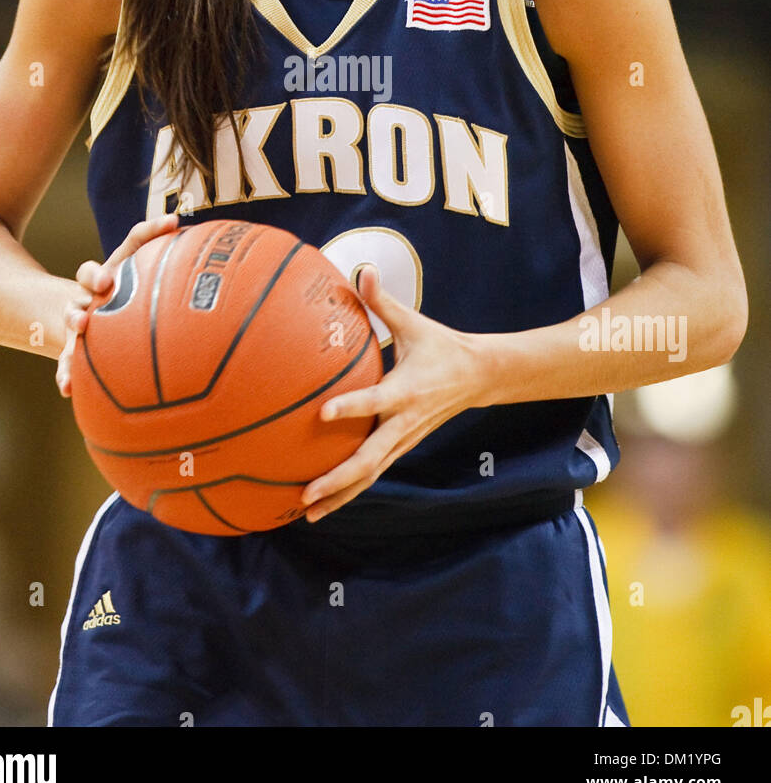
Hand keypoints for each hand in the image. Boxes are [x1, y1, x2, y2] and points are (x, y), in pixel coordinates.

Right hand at [56, 212, 179, 396]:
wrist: (91, 328)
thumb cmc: (127, 299)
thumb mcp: (140, 278)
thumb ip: (157, 251)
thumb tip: (176, 217)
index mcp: (108, 276)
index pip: (115, 254)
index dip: (123, 251)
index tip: (121, 266)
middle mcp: (91, 293)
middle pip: (86, 278)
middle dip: (93, 278)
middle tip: (105, 283)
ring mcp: (79, 319)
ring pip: (73, 314)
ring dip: (75, 316)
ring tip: (80, 324)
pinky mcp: (72, 349)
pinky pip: (66, 362)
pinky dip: (65, 374)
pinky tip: (67, 388)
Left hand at [301, 263, 481, 521]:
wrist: (478, 376)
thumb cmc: (439, 346)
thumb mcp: (414, 323)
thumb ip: (383, 301)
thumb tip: (361, 269)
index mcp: (406, 390)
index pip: (375, 401)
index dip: (351, 407)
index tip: (323, 412)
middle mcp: (403, 422)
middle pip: (369, 459)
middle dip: (337, 478)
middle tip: (305, 492)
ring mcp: (403, 440)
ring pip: (370, 475)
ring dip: (339, 496)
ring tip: (305, 513)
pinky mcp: (401, 447)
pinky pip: (373, 474)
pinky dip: (348, 491)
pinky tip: (322, 505)